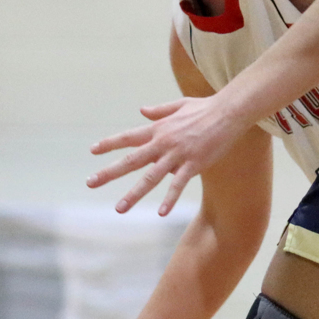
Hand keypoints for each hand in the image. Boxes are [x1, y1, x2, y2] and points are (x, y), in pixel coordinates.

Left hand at [88, 95, 244, 215]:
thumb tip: (141, 110)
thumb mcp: (178, 105)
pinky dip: (169, 199)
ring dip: (134, 194)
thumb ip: (159, 110)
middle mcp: (163, 142)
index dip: (109, 144)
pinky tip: (161, 213)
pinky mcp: (193, 164)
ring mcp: (177, 155)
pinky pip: (178, 185)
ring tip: (119, 208)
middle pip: (131, 160)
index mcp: (158, 129)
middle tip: (90, 183)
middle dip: (109, 172)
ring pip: (150, 177)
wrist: (228, 112)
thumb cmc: (205, 107)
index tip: (93, 150)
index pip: (128, 137)